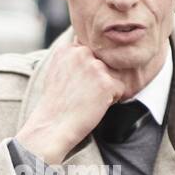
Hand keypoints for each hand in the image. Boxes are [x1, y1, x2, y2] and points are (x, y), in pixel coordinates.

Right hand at [15, 38, 124, 164]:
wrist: (53, 126)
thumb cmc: (55, 104)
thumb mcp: (56, 71)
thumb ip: (72, 58)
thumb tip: (87, 51)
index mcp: (68, 48)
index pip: (91, 54)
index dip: (86, 72)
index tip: (74, 85)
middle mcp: (82, 52)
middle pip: (103, 64)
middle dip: (98, 79)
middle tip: (81, 94)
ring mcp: (95, 67)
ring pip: (113, 75)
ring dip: (105, 89)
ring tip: (87, 100)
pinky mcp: (106, 82)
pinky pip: (120, 89)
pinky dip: (112, 100)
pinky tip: (94, 106)